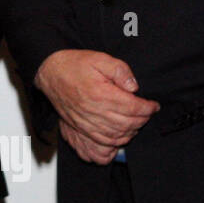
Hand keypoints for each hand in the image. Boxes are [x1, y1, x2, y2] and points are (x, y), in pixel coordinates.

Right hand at [35, 50, 157, 160]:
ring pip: (118, 136)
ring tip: (137, 122)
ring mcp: (86, 123)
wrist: (49, 73)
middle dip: (143, 120)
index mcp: (101, 94)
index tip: (154, 105)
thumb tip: (134, 87)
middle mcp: (94, 112)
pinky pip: (102, 143)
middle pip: (128, 124)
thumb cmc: (73, 65)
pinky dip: (116, 143)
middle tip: (147, 112)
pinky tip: (121, 135)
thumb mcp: (100, 59)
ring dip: (132, 131)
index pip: (133, 108)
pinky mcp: (80, 128)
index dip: (148, 108)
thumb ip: (120, 70)